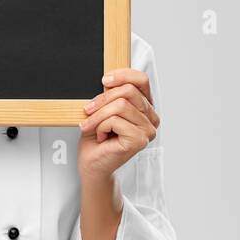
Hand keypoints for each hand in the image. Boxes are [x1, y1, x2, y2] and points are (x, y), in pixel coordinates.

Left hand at [77, 67, 158, 181]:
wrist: (92, 163)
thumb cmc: (96, 137)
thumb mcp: (103, 108)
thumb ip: (112, 94)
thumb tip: (108, 79)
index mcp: (144, 107)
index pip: (142, 80)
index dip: (123, 75)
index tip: (104, 80)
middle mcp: (150, 118)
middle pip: (129, 91)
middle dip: (103, 99)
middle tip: (88, 109)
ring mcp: (147, 130)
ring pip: (121, 105)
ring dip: (99, 116)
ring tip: (92, 126)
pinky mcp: (139, 140)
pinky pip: (115, 120)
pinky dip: (101, 127)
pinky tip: (101, 136)